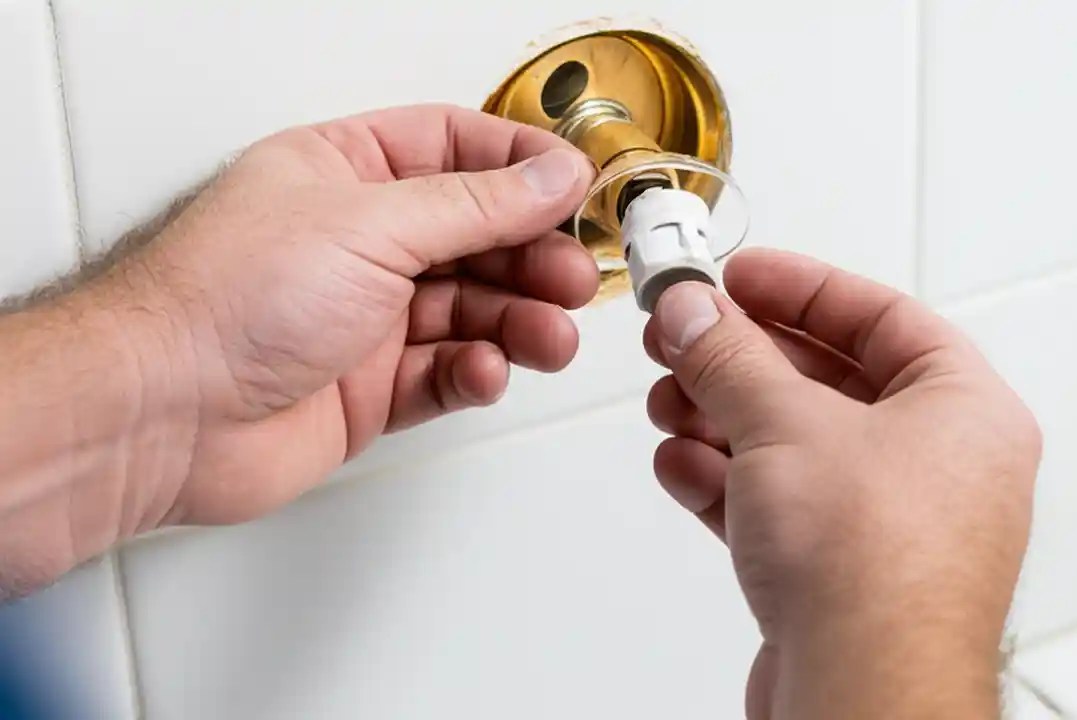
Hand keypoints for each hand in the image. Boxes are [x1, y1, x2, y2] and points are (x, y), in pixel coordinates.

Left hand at [88, 104, 597, 528]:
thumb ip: (476, 203)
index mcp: (345, 173)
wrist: (162, 415)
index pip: (454, 148)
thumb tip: (550, 174)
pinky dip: (475, 372)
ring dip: (519, 322)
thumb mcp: (371, 223)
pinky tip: (483, 370)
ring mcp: (366, 317)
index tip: (577, 187)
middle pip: (476, 236)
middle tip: (573, 278)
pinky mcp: (371, 387)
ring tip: (548, 336)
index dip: (521, 164)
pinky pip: (447, 373)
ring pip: (472, 310)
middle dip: (532, 256)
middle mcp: (358, 241)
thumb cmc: (224, 299)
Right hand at [642, 249, 1041, 718]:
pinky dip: (728, 481)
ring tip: (671, 401)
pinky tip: (684, 466)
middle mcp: (938, 464)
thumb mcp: (785, 423)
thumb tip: (693, 313)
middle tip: (684, 336)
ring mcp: (890, 523)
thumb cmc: (877, 574)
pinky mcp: (842, 574)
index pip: (880, 316)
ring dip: (723, 419)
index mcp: (964, 409)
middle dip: (742, 360)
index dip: (801, 288)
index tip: (739, 278)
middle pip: (827, 381)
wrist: (864, 694)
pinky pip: (780, 505)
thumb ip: (730, 356)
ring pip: (795, 446)